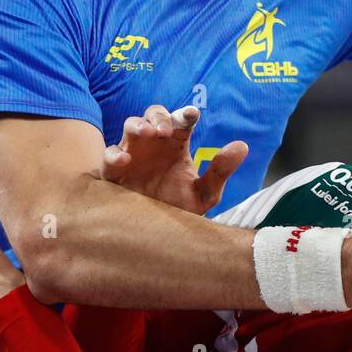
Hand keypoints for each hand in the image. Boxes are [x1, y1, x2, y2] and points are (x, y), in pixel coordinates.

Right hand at [101, 104, 247, 216]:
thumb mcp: (205, 194)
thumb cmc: (180, 208)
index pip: (182, 122)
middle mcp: (154, 145)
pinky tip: (124, 159)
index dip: (186, 115)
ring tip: (149, 133)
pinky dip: (114, 154)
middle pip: (153, 115)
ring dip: (138, 125)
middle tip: (166, 129)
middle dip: (159, 116)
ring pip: (130, 126)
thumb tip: (242, 146)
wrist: (155, 236)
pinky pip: (109, 156)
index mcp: (177, 146)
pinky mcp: (114, 172)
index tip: (193, 115)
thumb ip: (220, 171)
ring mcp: (132, 155)